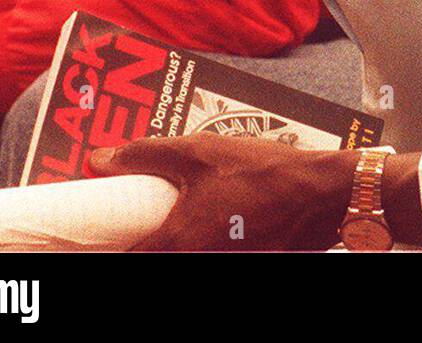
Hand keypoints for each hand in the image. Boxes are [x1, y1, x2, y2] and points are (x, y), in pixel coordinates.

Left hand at [92, 136, 360, 250]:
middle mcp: (195, 265)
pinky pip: (211, 258)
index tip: (98, 239)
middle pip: (155, 263)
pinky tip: (211, 224)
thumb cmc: (262, 172)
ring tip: (178, 221)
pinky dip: (202, 246)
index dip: (109, 250)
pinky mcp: (245, 266)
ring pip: (184, 261)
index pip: (126, 262)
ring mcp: (223, 269)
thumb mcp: (200, 152)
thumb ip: (147, 155)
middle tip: (137, 226)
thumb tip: (99, 159)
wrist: (323, 194)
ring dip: (175, 246)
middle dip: (141, 245)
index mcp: (176, 244)